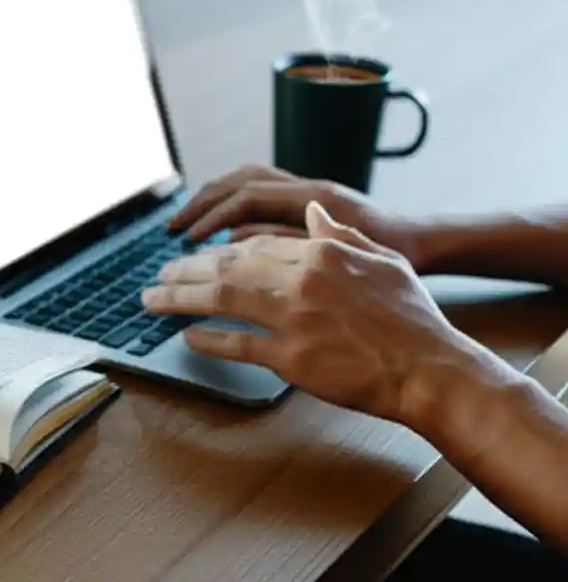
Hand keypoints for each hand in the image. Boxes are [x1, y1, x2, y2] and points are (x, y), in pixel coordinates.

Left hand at [143, 202, 471, 424]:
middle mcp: (303, 280)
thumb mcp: (381, 261)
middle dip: (186, 271)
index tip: (193, 257)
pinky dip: (208, 339)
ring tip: (152, 301)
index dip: (217, 251)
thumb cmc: (411, 317)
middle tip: (158, 277)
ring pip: (222, 299)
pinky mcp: (292, 358)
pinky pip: (238, 345)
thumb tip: (310, 213)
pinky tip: (185, 336)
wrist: (429, 368)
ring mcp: (295, 319)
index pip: (254, 245)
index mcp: (322, 253)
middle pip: (228, 267)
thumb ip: (339, 235)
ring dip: (180, 298)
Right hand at [167, 164, 418, 265]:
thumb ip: (288, 244)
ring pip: (249, 179)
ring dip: (214, 198)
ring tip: (186, 222)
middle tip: (172, 229)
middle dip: (201, 203)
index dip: (211, 217)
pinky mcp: (310, 202)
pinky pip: (262, 192)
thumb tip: (234, 239)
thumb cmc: (396, 257)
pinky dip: (233, 203)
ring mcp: (310, 191)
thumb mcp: (345, 259)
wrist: (430, 246)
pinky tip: (220, 225)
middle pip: (240, 181)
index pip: (248, 197)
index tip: (186, 242)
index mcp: (316, 198)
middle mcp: (309, 187)